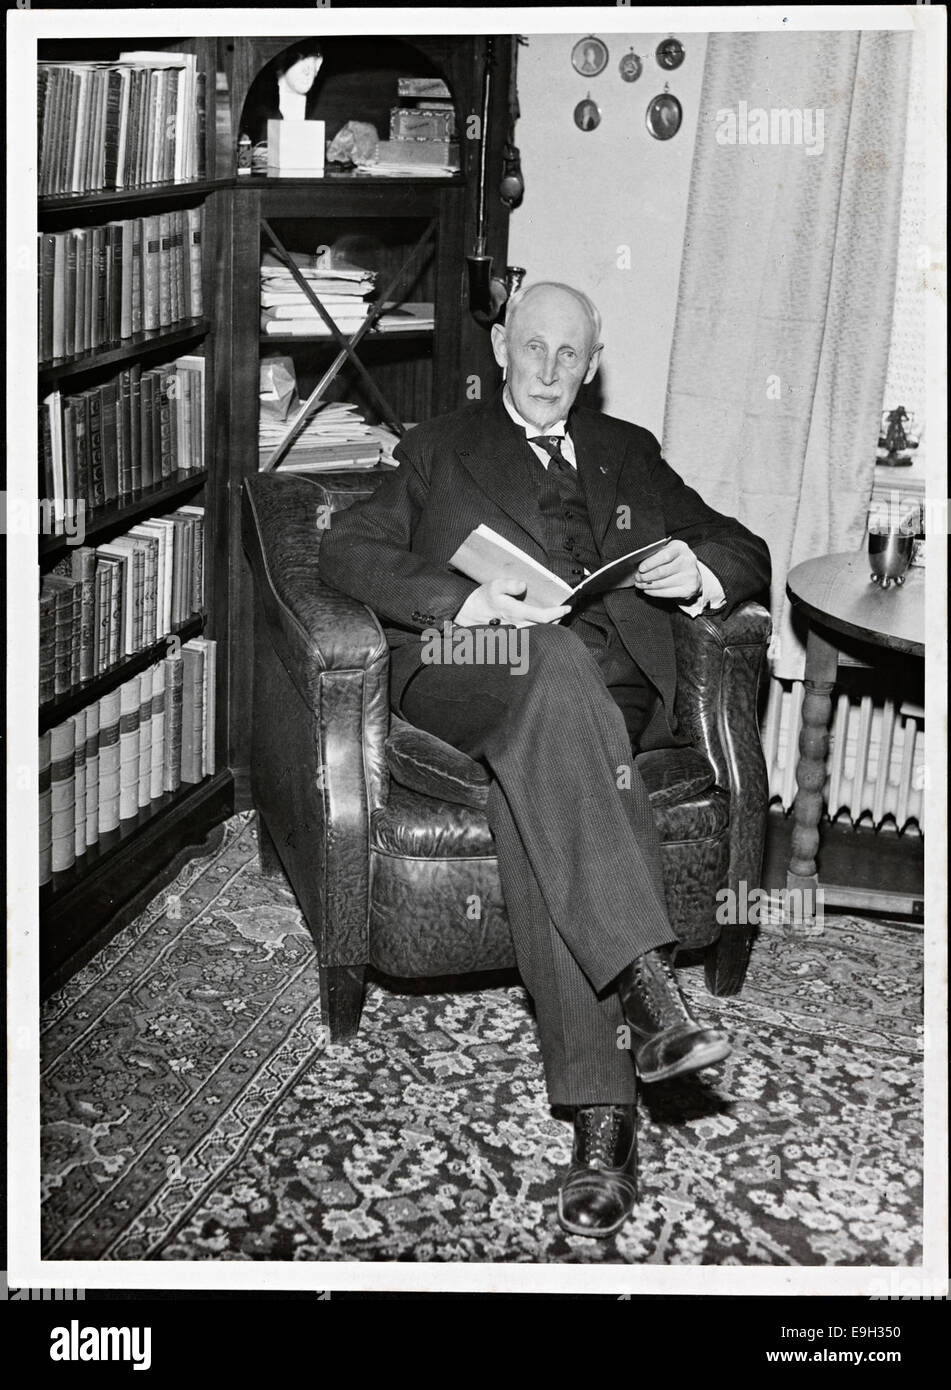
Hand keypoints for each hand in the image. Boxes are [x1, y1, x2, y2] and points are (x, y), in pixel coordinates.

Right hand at [453, 578, 570, 627]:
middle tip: (564, 612)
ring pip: (538, 632)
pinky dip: (538, 630)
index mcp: (516, 613)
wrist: (467, 614)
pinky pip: (530, 635)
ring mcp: (515, 633)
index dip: (558, 613)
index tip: (567, 607)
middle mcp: (517, 626)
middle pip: (544, 627)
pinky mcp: (511, 636)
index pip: (543, 616)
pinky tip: (540, 626)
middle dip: (556, 621)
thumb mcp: (493, 586)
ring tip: (555, 618)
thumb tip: (523, 585)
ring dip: (548, 627)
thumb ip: (509, 585)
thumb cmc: (481, 600)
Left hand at [633, 540, 702, 600]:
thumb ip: (657, 554)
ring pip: (662, 583)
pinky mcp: (689, 589)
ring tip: (639, 584)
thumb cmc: (675, 560)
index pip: (664, 556)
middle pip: (662, 571)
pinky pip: (667, 593)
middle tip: (637, 578)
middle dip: (646, 576)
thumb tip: (639, 562)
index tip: (640, 568)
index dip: (650, 563)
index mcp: (681, 548)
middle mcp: (688, 561)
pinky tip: (647, 590)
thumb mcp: (669, 551)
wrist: (692, 574)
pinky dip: (654, 592)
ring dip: (647, 585)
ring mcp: (690, 576)